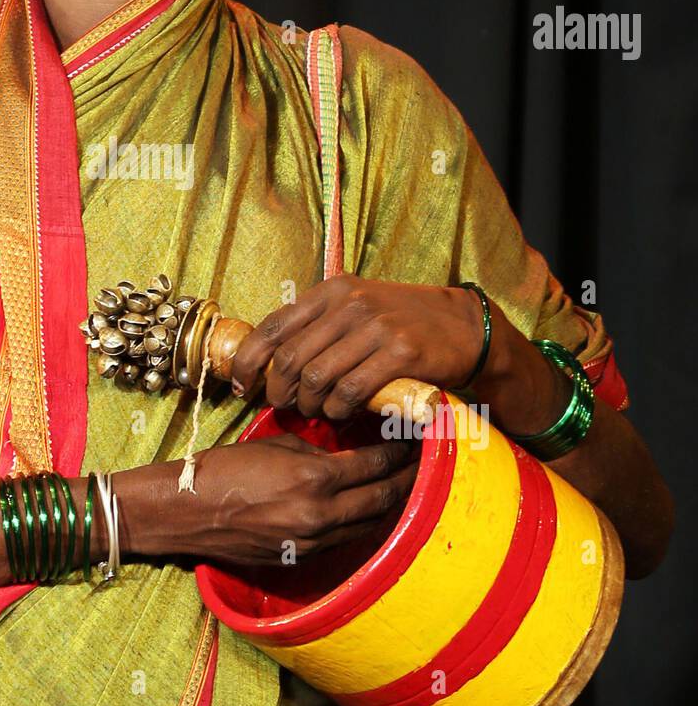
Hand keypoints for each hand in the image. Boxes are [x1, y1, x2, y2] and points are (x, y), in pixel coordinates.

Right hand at [124, 433, 419, 567]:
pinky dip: (360, 520)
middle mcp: (320, 515)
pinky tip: (365, 505)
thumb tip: (343, 449)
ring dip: (388, 503)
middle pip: (384, 499)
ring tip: (402, 482)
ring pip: (369, 524)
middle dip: (407, 479)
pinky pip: (344, 538)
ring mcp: (312, 541)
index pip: (375, 464)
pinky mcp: (302, 558)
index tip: (417, 436)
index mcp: (314, 479)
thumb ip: (315, 448)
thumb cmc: (224, 468)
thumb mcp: (275, 444)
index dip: (400, 451)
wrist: (186, 511)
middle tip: (424, 461)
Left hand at [229, 274, 481, 421]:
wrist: (463, 326)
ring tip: (315, 410)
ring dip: (309, 404)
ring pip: (318, 378)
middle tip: (282, 405)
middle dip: (278, 390)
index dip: (249, 361)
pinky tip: (340, 414)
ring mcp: (376, 328)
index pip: (273, 327)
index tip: (241, 385)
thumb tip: (269, 359)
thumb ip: (317, 325)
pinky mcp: (400, 353)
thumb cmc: (400, 321)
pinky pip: (351, 391)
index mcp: (331, 291)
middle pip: (290, 358)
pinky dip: (338, 410)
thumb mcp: (356, 307)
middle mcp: (350, 305)